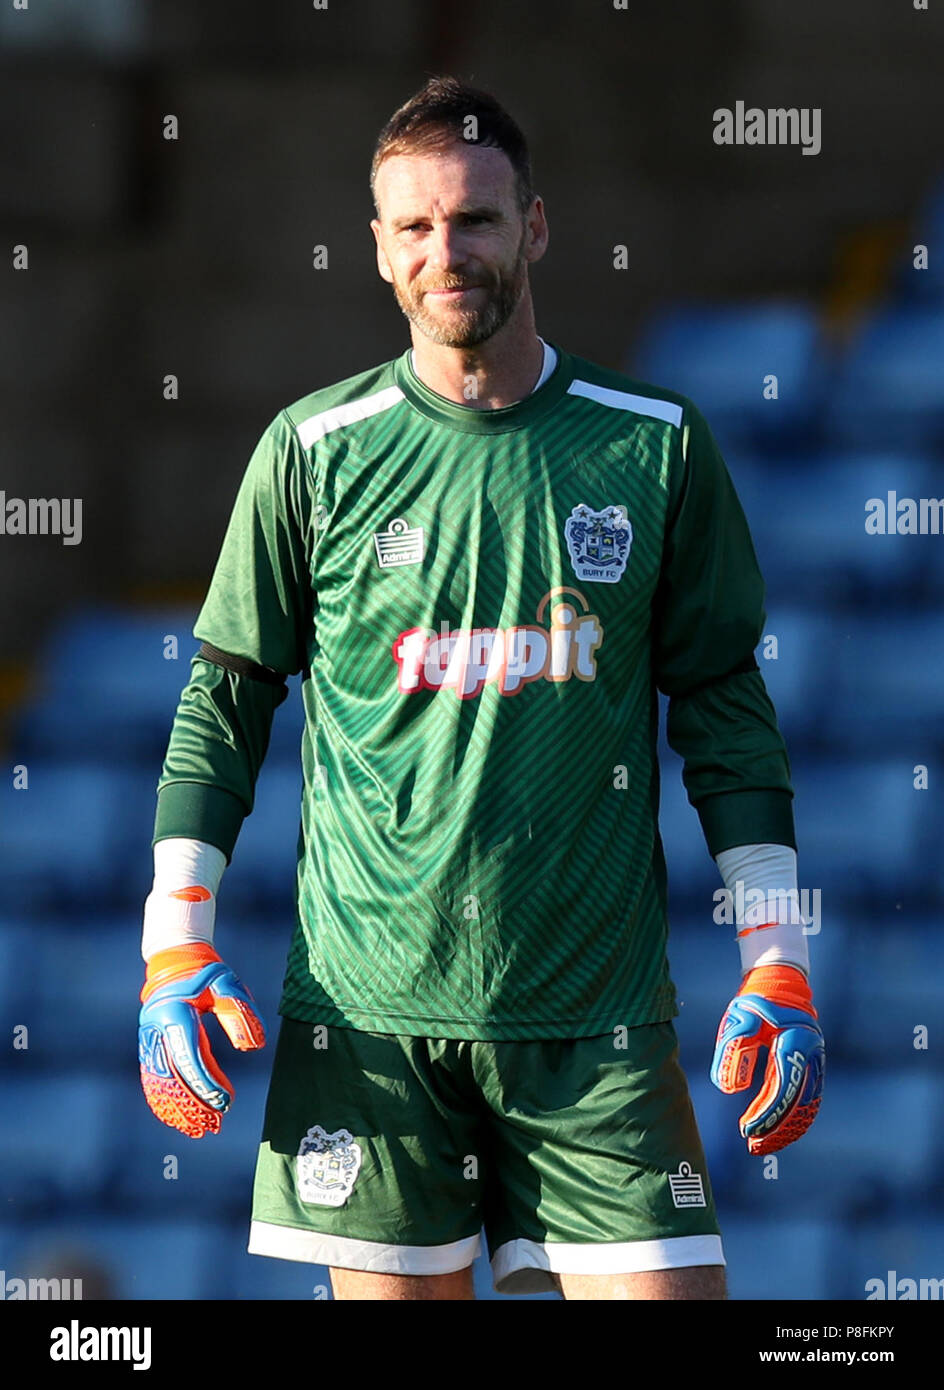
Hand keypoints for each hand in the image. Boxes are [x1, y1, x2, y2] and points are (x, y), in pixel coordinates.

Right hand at [138, 942, 265, 1137]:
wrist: (174, 961)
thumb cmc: (206, 973)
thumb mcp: (227, 984)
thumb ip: (240, 1013)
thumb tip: (252, 1046)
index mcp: (175, 1013)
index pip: (192, 1056)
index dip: (207, 1083)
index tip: (225, 1103)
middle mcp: (157, 1030)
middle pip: (174, 1075)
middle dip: (193, 1103)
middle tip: (214, 1124)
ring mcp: (149, 1039)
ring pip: (161, 1082)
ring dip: (177, 1108)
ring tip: (197, 1128)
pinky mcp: (149, 1045)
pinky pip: (154, 1078)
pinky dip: (163, 1100)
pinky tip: (175, 1117)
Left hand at [711, 963, 823, 1155]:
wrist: (781, 985)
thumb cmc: (757, 1001)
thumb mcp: (740, 1017)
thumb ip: (732, 1048)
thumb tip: (731, 1088)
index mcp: (796, 1041)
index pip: (783, 1086)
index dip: (766, 1111)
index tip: (746, 1129)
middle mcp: (811, 1056)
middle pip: (798, 1103)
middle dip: (776, 1128)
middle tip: (753, 1145)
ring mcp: (814, 1064)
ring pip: (806, 1107)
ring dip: (786, 1130)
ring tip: (762, 1146)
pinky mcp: (811, 1070)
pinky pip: (807, 1102)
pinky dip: (794, 1120)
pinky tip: (778, 1134)